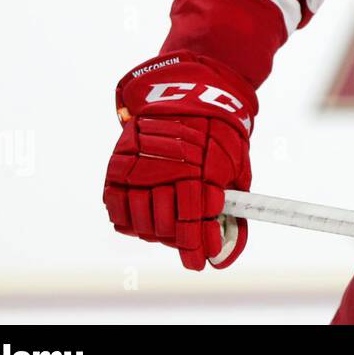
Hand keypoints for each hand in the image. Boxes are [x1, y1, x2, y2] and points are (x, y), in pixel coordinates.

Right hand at [102, 52, 256, 269]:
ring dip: (155, 231)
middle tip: (187, 238)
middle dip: (179, 239)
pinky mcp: (119, 166)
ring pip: (140, 222)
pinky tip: (142, 216)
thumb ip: (233, 204)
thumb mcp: (236, 165)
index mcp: (199, 173)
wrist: (187, 92)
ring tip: (167, 225)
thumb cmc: (218, 133)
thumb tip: (230, 247)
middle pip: (166, 228)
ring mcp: (139, 170)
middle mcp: (166, 173)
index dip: (196, 247)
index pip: (193, 223)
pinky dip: (128, 218)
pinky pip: (117, 208)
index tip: (201, 261)